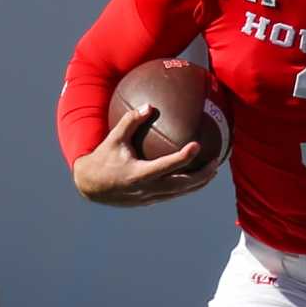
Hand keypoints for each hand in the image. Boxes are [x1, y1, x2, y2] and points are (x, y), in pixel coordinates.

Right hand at [72, 103, 218, 206]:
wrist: (90, 187)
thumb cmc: (102, 159)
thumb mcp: (114, 139)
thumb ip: (130, 121)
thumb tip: (149, 105)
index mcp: (138, 174)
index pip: (166, 166)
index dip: (183, 157)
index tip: (197, 146)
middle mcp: (146, 189)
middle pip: (181, 185)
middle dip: (201, 176)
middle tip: (215, 163)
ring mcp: (149, 197)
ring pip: (180, 193)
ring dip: (198, 184)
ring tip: (212, 172)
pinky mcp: (149, 201)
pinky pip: (173, 194)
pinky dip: (187, 187)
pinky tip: (196, 177)